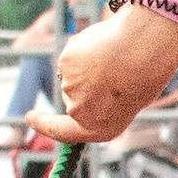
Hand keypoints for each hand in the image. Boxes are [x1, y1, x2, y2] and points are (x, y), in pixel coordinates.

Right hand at [32, 7, 177, 145]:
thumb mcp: (131, 97)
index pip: (63, 132)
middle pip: (73, 96)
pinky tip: (103, 45)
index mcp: (99, 128)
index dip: (45, 125)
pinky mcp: (65, 64)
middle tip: (115, 68)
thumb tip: (94, 85)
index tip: (30, 117)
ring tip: (115, 57)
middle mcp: (79, 112)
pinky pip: (73, 55)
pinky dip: (85, 49)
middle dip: (87, 82)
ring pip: (73, 73)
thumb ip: (107, 101)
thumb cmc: (147, 73)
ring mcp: (69, 87)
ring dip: (87, 64)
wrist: (143, 47)